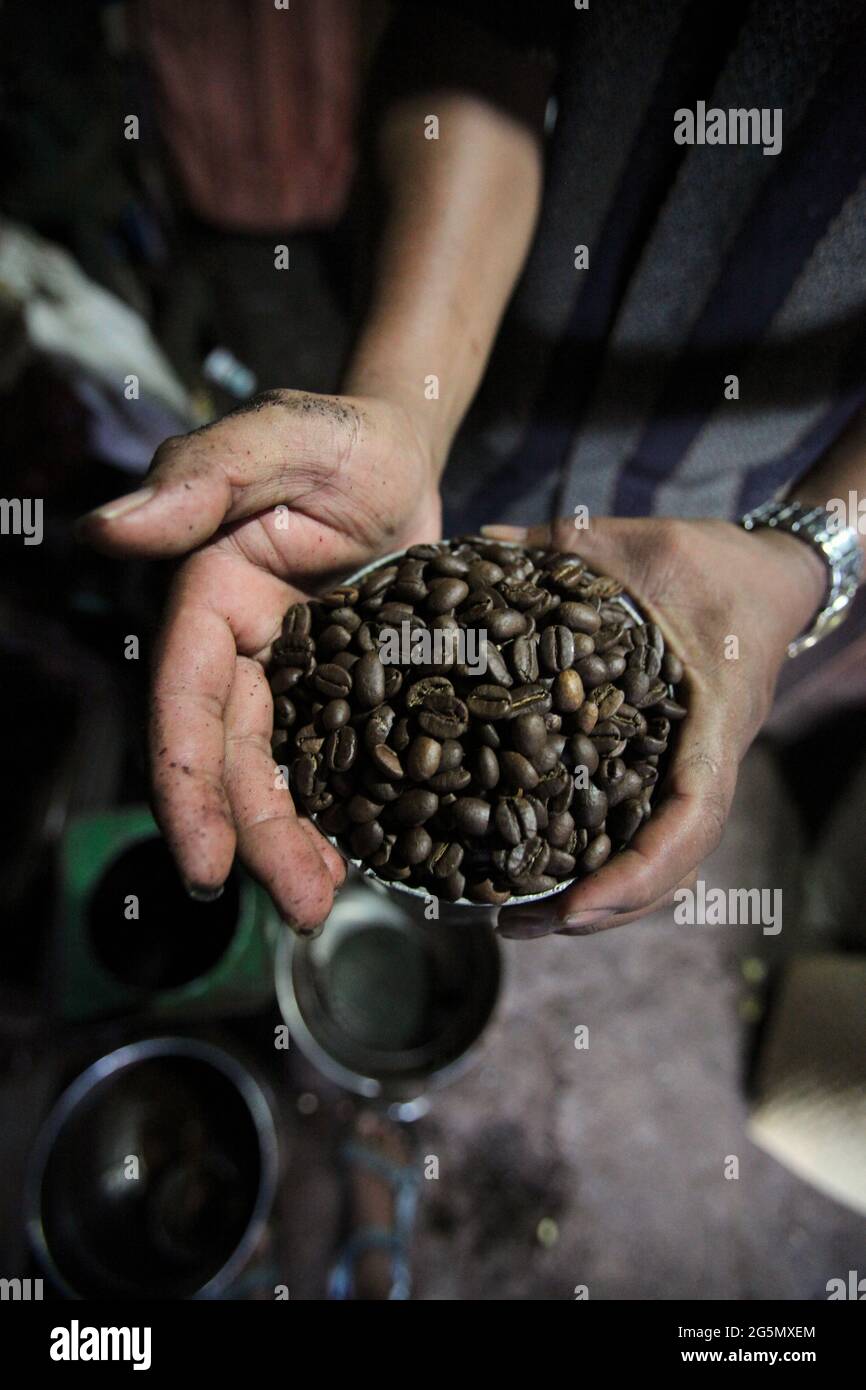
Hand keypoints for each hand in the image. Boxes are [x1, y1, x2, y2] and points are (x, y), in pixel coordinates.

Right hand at [78, 389, 441, 930]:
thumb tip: (105, 530)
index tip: (205, 864)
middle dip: (257, 836)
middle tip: (302, 908)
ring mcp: (298, 674)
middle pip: (236, 756)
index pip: (185, 702)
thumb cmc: (338, 436)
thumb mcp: (278, 437)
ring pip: (286, 771)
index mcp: (209, 600)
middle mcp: (243, 649)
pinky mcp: (349, 689)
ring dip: (300, 840)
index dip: (188, 785)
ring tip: (328, 902)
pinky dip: (351, 808)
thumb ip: (201, 479)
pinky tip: (371, 858)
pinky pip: (341, 759)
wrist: (404, 452)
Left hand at [485, 516, 826, 938]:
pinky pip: (640, 826)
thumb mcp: (638, 543)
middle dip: (600, 907)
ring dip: (596, 896)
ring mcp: (690, 769)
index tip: (577, 907)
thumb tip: (476, 546)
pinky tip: (538, 867)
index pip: (691, 816)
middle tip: (519, 925)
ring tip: (516, 917)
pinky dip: (599, 859)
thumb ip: (561, 547)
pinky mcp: (669, 764)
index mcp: (712, 717)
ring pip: (658, 859)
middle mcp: (706, 759)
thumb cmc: (712, 562)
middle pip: (669, 864)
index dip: (640, 871)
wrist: (768, 575)